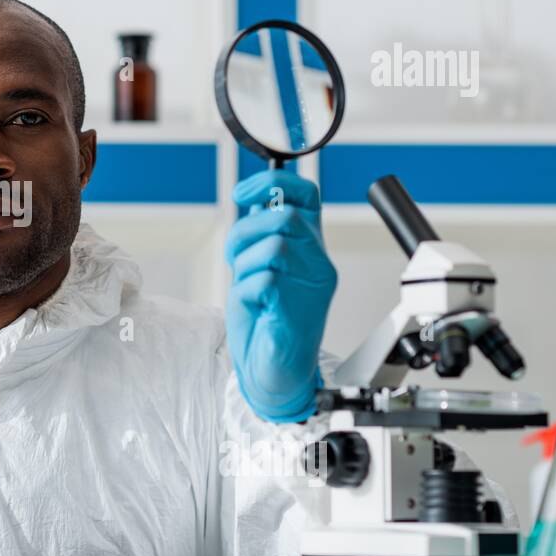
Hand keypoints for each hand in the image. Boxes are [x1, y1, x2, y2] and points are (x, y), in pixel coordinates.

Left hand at [225, 168, 336, 421]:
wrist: (273, 371)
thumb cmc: (265, 320)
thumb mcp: (259, 266)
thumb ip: (260, 235)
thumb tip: (253, 200)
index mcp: (310, 248)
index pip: (306, 195)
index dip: (273, 183)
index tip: (243, 194)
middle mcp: (318, 264)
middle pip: (285, 216)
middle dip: (246, 232)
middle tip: (236, 259)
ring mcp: (312, 288)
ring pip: (274, 245)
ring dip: (245, 264)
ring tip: (248, 287)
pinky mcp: (300, 310)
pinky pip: (264, 281)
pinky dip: (246, 291)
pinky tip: (255, 307)